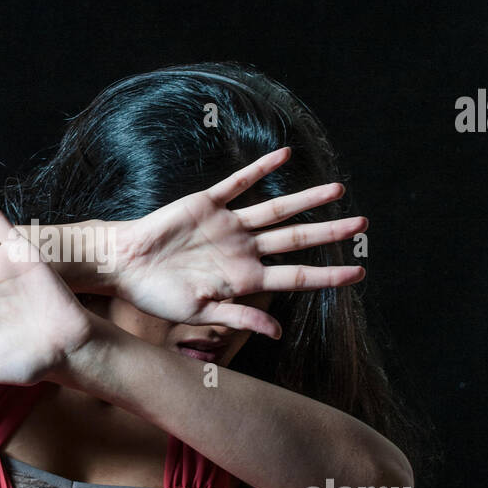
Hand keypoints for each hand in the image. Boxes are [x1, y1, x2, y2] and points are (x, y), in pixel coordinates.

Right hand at [114, 147, 366, 337]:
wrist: (123, 266)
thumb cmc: (156, 295)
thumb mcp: (199, 313)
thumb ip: (237, 319)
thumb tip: (276, 332)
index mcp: (244, 279)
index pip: (297, 276)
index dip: (329, 276)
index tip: (359, 273)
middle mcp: (242, 250)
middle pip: (296, 238)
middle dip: (330, 232)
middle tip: (363, 225)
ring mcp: (227, 225)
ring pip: (276, 210)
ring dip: (307, 200)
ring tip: (337, 189)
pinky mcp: (207, 205)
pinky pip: (239, 183)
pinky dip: (261, 169)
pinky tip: (283, 155)